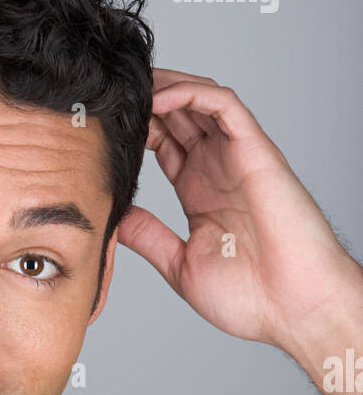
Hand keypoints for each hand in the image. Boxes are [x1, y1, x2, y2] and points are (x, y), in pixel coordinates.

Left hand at [118, 68, 361, 350]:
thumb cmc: (248, 296)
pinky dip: (191, 92)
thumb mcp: (180, 264)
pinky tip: (160, 98)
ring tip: (131, 87)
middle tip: (110, 93)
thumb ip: (147, 237)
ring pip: (199, 98)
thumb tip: (113, 217)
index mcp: (198, 192)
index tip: (101, 127)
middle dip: (145, 97)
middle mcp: (217, 168)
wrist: (292, 308)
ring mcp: (235, 157)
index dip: (135, 128)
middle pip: (177, 113)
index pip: (163, 142)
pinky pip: (223, 105)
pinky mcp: (255, 151)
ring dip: (164, 86)